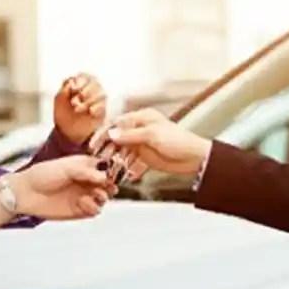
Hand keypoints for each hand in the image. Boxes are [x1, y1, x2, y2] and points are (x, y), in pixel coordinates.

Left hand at [9, 155, 115, 219]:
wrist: (26, 193)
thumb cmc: (42, 175)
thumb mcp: (65, 167)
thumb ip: (85, 171)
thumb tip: (105, 175)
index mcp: (85, 166)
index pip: (106, 166)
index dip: (112, 169)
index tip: (113, 171)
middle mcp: (88, 180)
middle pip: (109, 183)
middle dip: (111, 184)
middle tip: (108, 185)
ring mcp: (85, 195)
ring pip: (105, 197)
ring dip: (104, 196)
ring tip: (95, 194)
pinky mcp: (81, 210)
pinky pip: (95, 210)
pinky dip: (94, 207)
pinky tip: (83, 203)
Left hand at [53, 73, 107, 144]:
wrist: (66, 131)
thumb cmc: (63, 113)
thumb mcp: (59, 100)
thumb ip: (64, 89)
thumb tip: (71, 82)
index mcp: (80, 84)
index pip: (85, 76)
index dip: (80, 81)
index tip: (73, 89)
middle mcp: (91, 90)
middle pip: (95, 83)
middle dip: (86, 91)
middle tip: (74, 102)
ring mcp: (98, 100)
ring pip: (101, 94)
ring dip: (90, 100)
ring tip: (78, 109)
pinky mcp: (102, 111)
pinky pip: (103, 106)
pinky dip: (96, 108)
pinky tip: (90, 112)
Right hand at [93, 108, 210, 176]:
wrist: (194, 158)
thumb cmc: (179, 141)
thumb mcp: (152, 135)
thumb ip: (131, 135)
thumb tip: (112, 134)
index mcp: (142, 117)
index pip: (117, 123)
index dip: (104, 133)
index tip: (94, 143)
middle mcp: (139, 128)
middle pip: (117, 136)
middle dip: (106, 147)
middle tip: (97, 157)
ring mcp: (141, 142)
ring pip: (121, 149)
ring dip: (113, 157)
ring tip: (106, 166)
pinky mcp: (144, 155)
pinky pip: (128, 159)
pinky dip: (122, 165)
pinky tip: (117, 170)